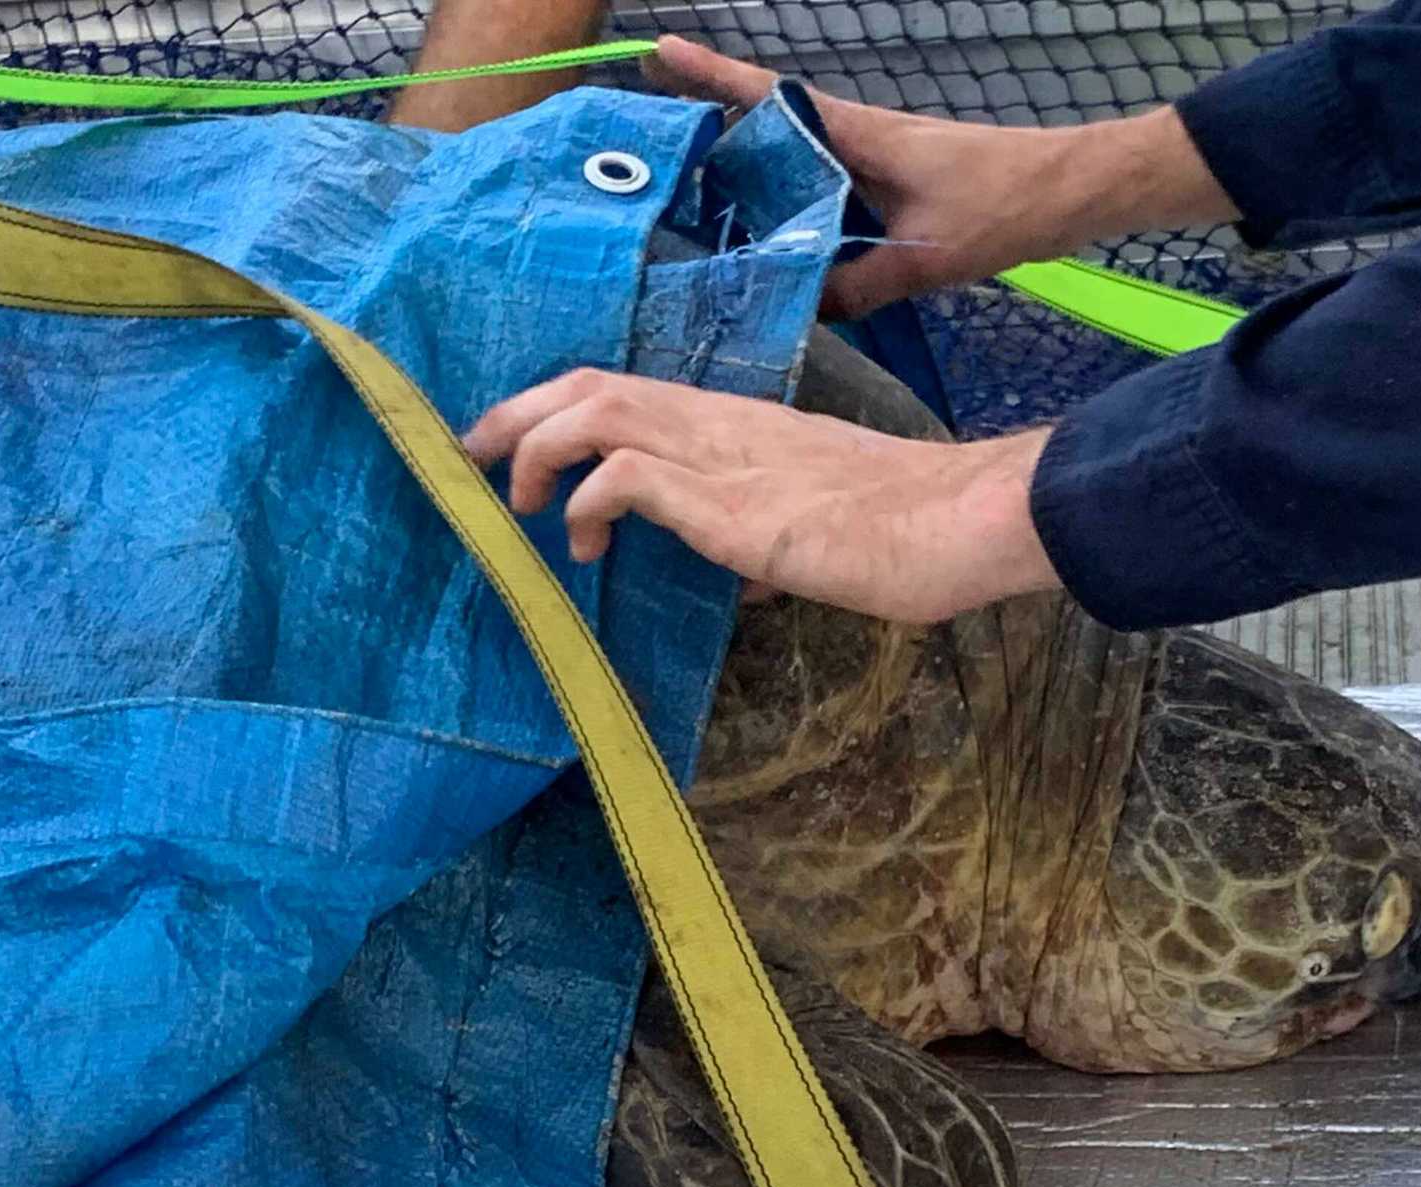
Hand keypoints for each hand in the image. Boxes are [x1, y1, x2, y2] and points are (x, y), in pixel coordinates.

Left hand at [461, 370, 1057, 625]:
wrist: (949, 521)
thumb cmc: (898, 530)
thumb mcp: (814, 529)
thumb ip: (768, 536)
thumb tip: (749, 571)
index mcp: (736, 421)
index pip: (627, 386)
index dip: (557, 406)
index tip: (513, 441)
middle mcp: (717, 420)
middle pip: (589, 381)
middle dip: (516, 414)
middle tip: (471, 456)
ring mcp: (718, 451)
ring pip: (593, 411)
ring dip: (536, 453)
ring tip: (518, 504)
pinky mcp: (721, 495)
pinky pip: (622, 473)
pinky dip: (586, 504)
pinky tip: (588, 545)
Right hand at [648, 37, 1234, 318]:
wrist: (1071, 193)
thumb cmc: (1004, 205)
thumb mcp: (927, 254)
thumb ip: (862, 284)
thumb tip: (806, 310)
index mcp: (857, 135)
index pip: (770, 96)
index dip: (713, 76)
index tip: (659, 52)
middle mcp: (858, 140)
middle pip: (768, 127)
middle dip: (710, 128)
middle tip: (650, 143)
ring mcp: (873, 162)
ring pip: (794, 164)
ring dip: (748, 176)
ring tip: (692, 203)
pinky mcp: (891, 188)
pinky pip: (824, 194)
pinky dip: (791, 209)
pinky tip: (773, 243)